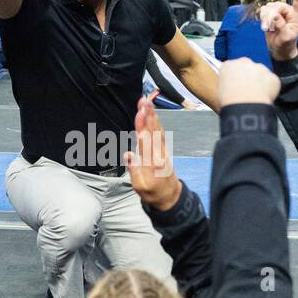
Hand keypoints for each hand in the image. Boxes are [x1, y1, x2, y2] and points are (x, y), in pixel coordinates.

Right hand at [125, 91, 180, 210]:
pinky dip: (157, 121)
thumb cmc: (153, 193)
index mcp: (151, 163)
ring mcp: (162, 151)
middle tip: (143, 100)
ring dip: (152, 115)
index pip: (145, 140)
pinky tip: (153, 113)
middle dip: (148, 114)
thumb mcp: (140, 187)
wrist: (170, 197)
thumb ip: (134, 170)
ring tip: (147, 102)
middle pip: (152, 131)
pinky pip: (160, 133)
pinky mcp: (163, 150)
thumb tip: (128, 155)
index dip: (142, 125)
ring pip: (157, 129)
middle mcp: (158, 154)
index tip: (139, 112)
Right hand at [217, 58, 280, 106]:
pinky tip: (264, 98)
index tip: (236, 87)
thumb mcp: (219, 91)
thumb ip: (226, 85)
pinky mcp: (272, 76)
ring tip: (256, 97)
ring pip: (261, 74)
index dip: (235, 79)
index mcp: (228, 65)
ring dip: (260, 82)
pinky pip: (272, 82)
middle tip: (247, 92)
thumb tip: (231, 89)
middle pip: (248, 68)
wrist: (244, 106)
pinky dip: (270, 89)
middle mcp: (245, 62)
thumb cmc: (229, 101)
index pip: (232, 68)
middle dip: (248, 78)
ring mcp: (260, 68)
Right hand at [258, 0, 297, 60]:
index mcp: (296, 16)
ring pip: (269, 7)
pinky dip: (262, 17)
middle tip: (270, 27)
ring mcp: (278, 12)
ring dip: (266, 18)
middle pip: (277, 5)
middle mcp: (287, 11)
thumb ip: (281, 26)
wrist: (278, 48)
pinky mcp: (270, 15)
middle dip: (271, 15)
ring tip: (269, 28)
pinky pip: (263, 10)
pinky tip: (265, 25)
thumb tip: (275, 16)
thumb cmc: (287, 44)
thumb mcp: (286, 37)